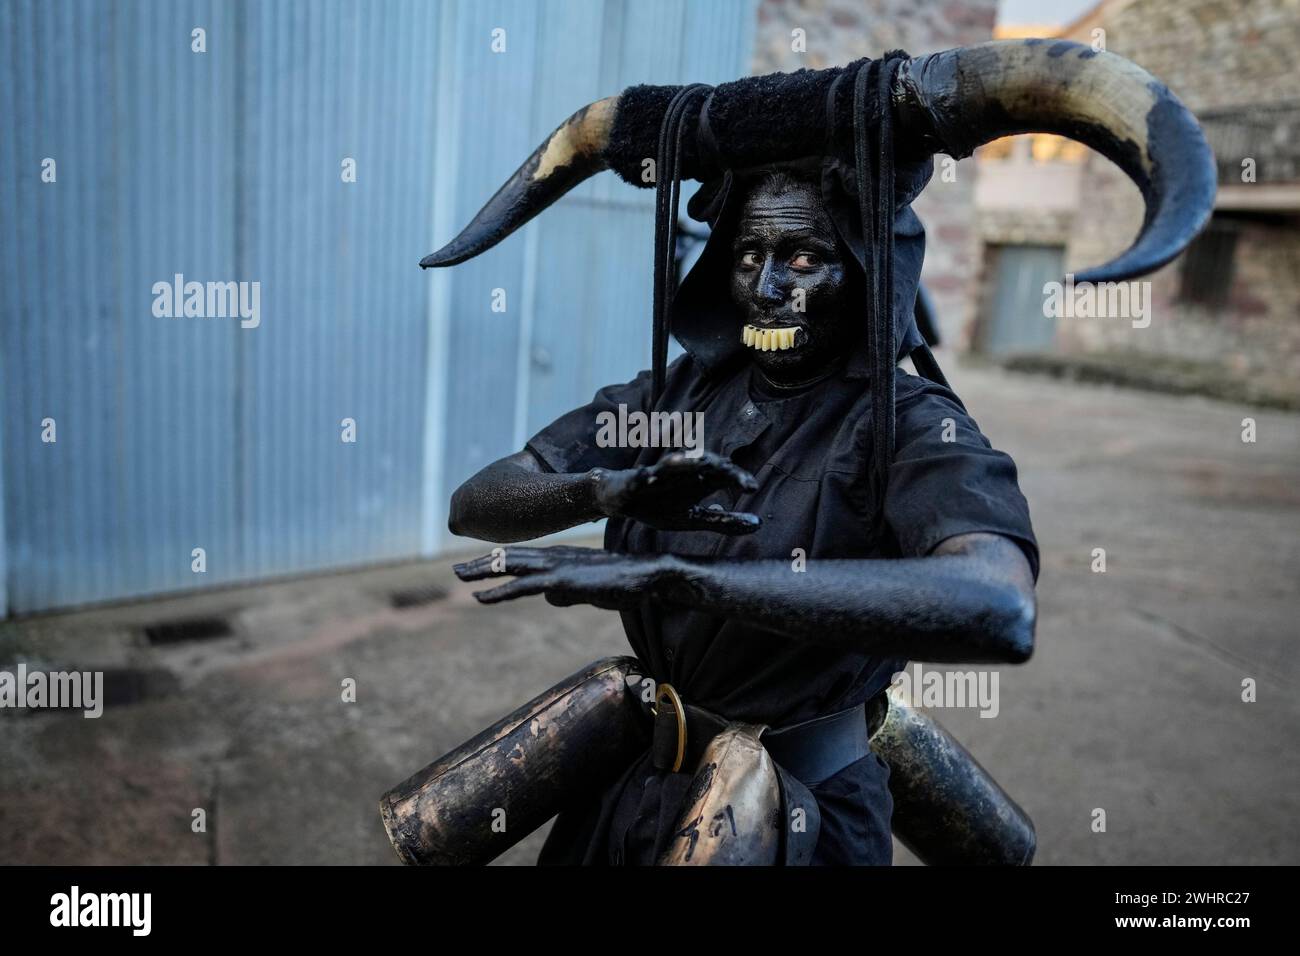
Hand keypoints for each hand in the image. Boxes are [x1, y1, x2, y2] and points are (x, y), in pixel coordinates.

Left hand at [453, 546, 682, 610]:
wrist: (645, 576)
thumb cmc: (623, 583)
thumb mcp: (587, 589)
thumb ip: (566, 591)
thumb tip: (547, 596)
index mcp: (560, 556)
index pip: (522, 555)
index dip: (497, 560)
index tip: (478, 566)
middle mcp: (554, 555)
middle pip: (509, 556)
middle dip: (481, 563)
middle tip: (457, 570)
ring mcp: (556, 565)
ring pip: (509, 566)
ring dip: (482, 572)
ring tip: (459, 577)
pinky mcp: (560, 580)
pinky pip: (521, 585)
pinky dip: (497, 591)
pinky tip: (480, 597)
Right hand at [592, 451, 759, 534]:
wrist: (621, 500)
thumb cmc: (658, 506)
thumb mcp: (692, 518)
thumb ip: (722, 522)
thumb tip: (758, 525)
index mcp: (698, 482)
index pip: (723, 476)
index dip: (738, 479)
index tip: (752, 488)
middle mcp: (683, 473)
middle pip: (704, 465)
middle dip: (720, 468)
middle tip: (734, 473)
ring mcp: (659, 474)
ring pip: (676, 464)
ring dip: (688, 462)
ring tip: (701, 463)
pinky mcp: (636, 478)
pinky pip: (643, 475)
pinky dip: (649, 475)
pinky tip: (654, 476)